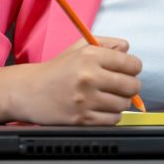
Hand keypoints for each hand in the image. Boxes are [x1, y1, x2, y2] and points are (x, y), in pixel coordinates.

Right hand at [14, 36, 142, 125]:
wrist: (30, 91)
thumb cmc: (57, 69)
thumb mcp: (80, 47)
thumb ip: (107, 44)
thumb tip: (128, 50)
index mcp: (90, 56)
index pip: (131, 64)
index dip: (134, 68)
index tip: (129, 70)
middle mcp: (88, 77)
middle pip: (132, 85)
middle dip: (131, 86)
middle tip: (123, 85)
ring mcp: (85, 100)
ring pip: (124, 104)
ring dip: (121, 102)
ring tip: (109, 97)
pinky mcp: (82, 119)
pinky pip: (113, 120)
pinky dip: (111, 115)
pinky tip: (101, 108)